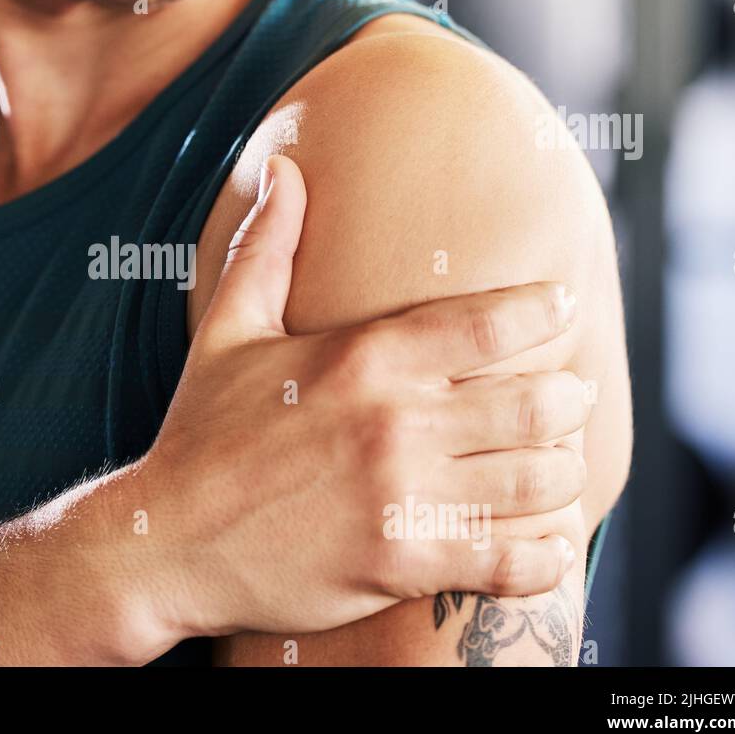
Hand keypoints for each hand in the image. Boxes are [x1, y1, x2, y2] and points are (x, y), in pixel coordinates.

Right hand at [145, 154, 586, 637]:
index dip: (547, 310)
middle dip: (569, 399)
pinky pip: (512, 562)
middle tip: (567, 398)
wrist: (165, 543)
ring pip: (540, 481)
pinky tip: (545, 542)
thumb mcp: (228, 330)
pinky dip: (545, 555)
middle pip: (540, 403)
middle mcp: (395, 422)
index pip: (494, 323)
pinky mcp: (401, 565)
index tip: (560, 309)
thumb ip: (266, 246)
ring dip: (563, 471)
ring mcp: (402, 497)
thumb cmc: (201, 433)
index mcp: (365, 357)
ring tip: (556, 464)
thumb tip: (281, 168)